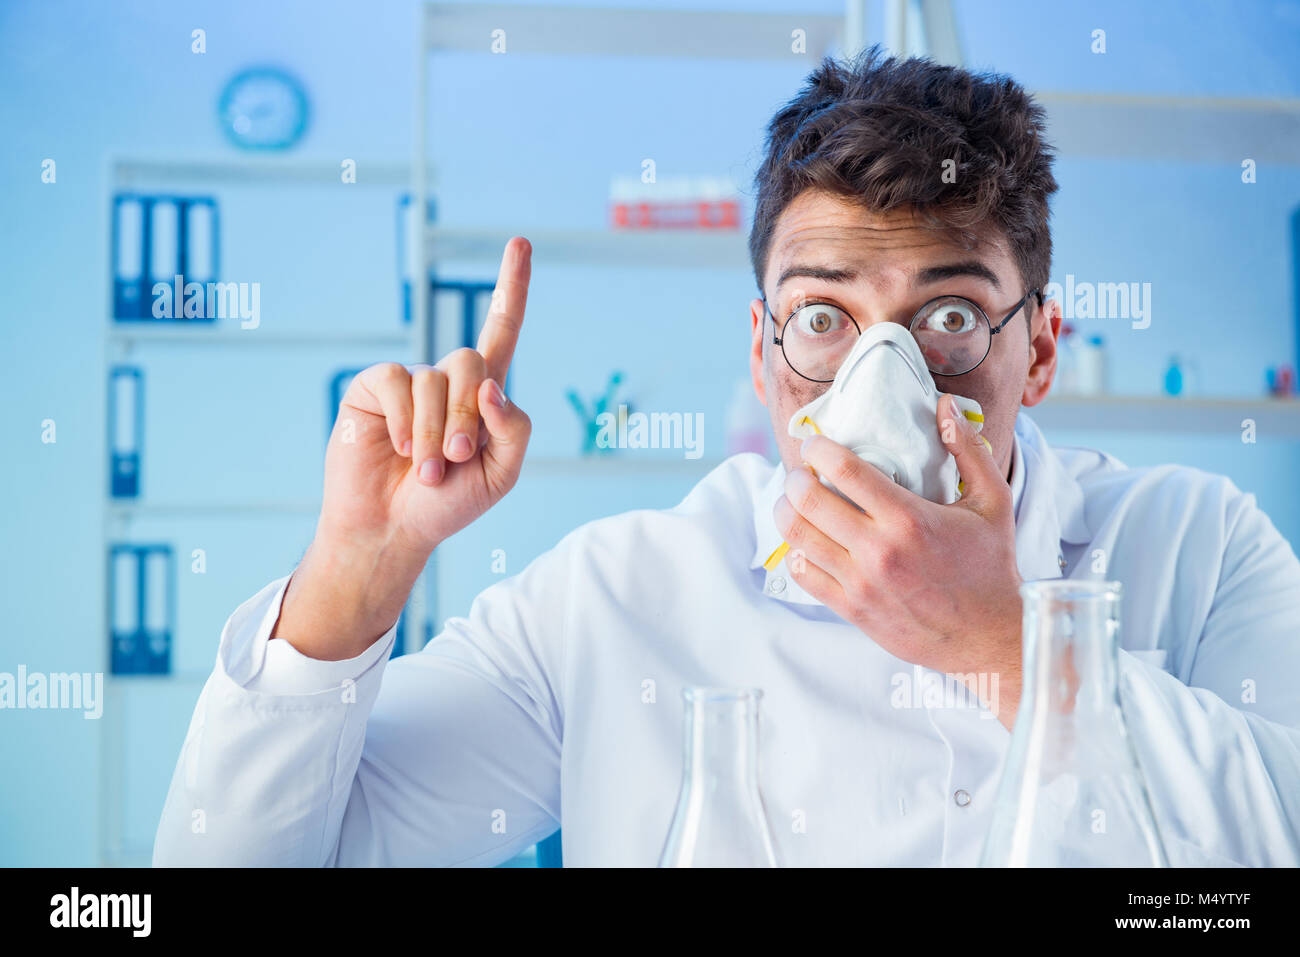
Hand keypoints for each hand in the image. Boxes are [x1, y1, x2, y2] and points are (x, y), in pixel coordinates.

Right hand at [320, 237, 532, 555]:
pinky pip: (398, 382)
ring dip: (436, 434)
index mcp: (483, 394)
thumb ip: (514, 429)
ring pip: (436, 380)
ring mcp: (409, 382)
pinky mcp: (373, 388)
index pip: (502, 329)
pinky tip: (402, 449)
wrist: (393, 528)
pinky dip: (407, 421)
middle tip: (456, 460)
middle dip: (468, 419)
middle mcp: (446, 379)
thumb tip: (492, 386)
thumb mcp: (502, 473)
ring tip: (427, 470)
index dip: (512, 288)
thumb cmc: (448, 504)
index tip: (521, 244)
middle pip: (473, 363)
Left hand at [773, 393, 1023, 726]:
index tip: (816, 444)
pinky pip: (803, 574)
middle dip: (795, 477)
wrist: (989, 637)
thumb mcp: (992, 502)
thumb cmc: (991, 566)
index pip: (844, 470)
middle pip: (808, 500)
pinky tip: (807, 541)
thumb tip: (944, 405)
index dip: (819, 449)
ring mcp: (860, 582)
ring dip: (785, 510)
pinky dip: (796, 552)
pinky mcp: (851, 609)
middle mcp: (878, 550)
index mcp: (909, 518)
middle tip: (801, 472)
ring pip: (797, 536)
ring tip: (793, 501)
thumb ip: (968, 450)